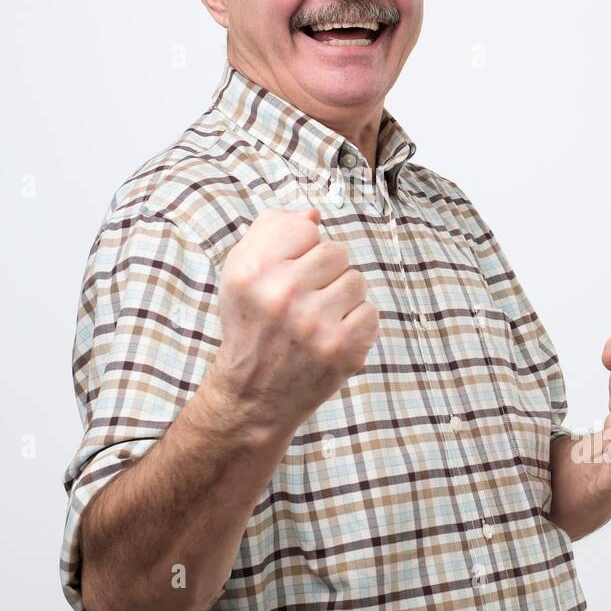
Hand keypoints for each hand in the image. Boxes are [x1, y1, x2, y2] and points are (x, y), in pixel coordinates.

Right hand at [209, 206, 379, 435]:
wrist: (254, 396)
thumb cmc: (251, 327)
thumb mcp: (240, 275)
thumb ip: (271, 234)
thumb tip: (314, 214)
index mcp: (252, 270)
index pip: (304, 228)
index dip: (300, 249)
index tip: (288, 271)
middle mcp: (282, 294)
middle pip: (335, 251)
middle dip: (324, 272)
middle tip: (304, 298)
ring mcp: (316, 323)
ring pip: (356, 280)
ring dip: (342, 296)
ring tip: (318, 317)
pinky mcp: (343, 348)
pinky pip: (370, 311)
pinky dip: (355, 322)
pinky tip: (331, 335)